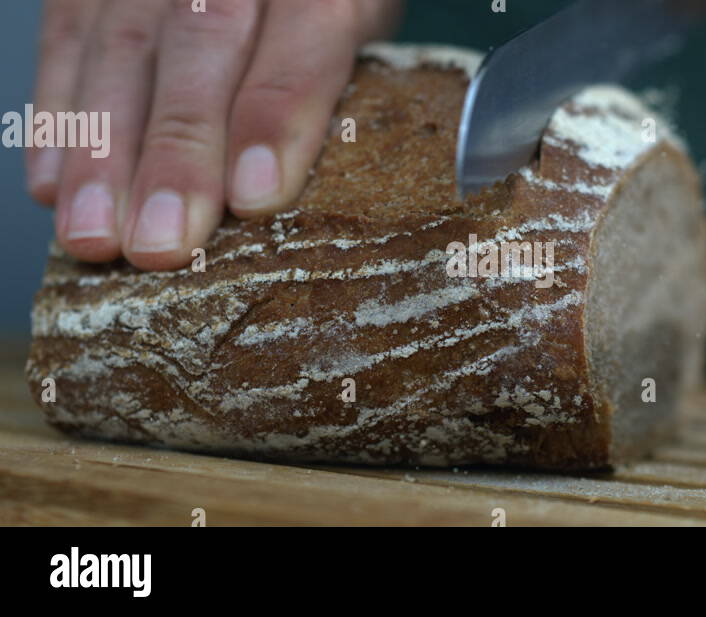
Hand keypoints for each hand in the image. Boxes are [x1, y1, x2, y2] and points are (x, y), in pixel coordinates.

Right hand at [27, 0, 400, 270]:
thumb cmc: (319, 12)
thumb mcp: (358, 33)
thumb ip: (327, 88)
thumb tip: (284, 192)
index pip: (301, 43)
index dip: (273, 121)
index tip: (254, 199)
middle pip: (201, 47)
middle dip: (177, 153)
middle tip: (162, 242)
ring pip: (122, 48)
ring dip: (103, 152)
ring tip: (95, 236)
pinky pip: (66, 37)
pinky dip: (57, 114)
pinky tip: (53, 186)